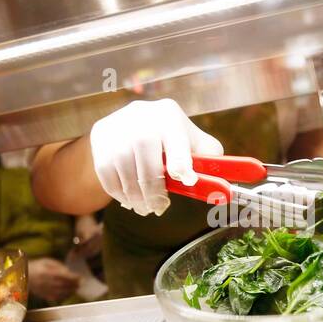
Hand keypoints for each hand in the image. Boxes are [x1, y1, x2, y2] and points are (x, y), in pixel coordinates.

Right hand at [27, 257, 80, 303]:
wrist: (23, 275)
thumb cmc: (36, 266)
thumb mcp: (47, 261)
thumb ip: (58, 266)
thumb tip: (68, 272)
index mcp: (46, 272)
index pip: (63, 276)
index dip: (73, 278)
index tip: (79, 277)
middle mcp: (45, 282)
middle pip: (63, 285)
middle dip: (73, 285)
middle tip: (80, 283)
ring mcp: (43, 290)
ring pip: (60, 292)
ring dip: (70, 291)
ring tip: (76, 288)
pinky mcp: (42, 295)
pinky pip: (55, 297)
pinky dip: (64, 296)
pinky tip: (68, 294)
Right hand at [88, 98, 222, 215]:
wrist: (127, 129)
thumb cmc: (170, 143)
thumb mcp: (192, 144)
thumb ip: (209, 161)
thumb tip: (223, 187)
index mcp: (168, 115)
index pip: (174, 135)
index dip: (180, 157)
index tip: (185, 178)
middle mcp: (140, 115)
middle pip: (144, 150)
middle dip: (153, 186)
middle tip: (159, 207)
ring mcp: (117, 127)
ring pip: (123, 166)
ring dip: (136, 195)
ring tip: (147, 207)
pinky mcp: (99, 141)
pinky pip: (107, 174)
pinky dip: (120, 193)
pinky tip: (131, 200)